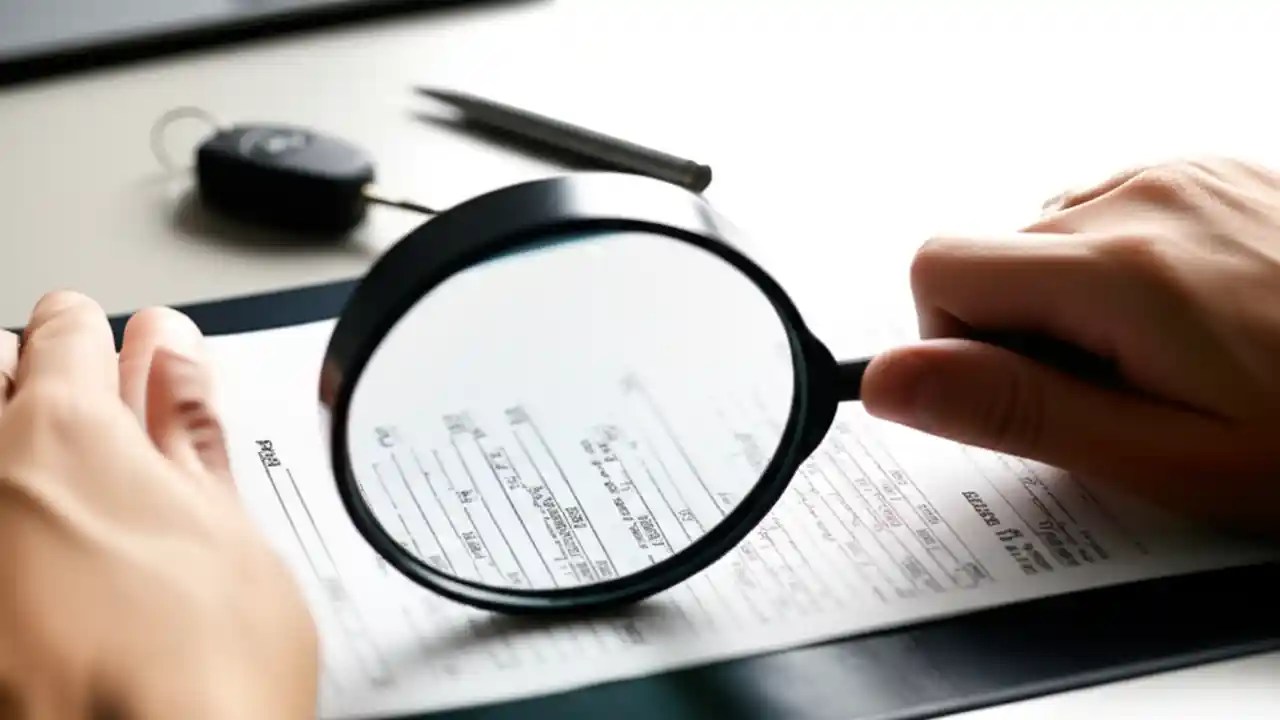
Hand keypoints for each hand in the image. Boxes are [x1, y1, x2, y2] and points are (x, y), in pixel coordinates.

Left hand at [0, 292, 317, 717]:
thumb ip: (187, 426)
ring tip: (84, 506)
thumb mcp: (227, 528)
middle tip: (102, 428)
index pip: (65, 329)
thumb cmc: (199, 677)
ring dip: (22, 455)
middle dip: (41, 382)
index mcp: (60, 435)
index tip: (132, 360)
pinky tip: (59, 565)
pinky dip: (17, 528)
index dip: (108, 341)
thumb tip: (171, 355)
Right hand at [861, 157, 1279, 533]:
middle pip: (990, 249)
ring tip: (1163, 354)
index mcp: (1118, 268)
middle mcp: (1144, 196)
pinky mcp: (1214, 169)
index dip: (951, 343)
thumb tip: (886, 380)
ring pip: (1047, 230)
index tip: (1023, 390)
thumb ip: (1012, 411)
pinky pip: (1110, 209)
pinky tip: (1191, 313)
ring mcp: (1184, 173)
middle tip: (1114, 389)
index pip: (936, 267)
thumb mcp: (1160, 456)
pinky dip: (1119, 265)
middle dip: (1018, 327)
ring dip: (1070, 297)